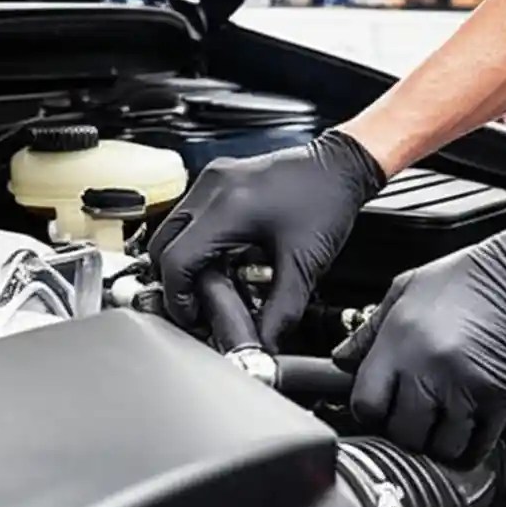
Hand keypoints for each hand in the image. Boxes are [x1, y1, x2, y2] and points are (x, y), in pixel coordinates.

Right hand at [149, 130, 385, 350]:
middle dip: (174, 282)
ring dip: (182, 260)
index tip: (193, 318)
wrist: (342, 163)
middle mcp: (212, 188)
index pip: (176, 260)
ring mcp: (213, 179)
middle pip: (162, 245)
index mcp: (228, 208)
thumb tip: (265, 342)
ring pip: (171, 228)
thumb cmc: (328, 202)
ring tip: (208, 285)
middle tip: (195, 307)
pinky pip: (189, 214)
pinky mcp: (219, 178)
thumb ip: (282, 310)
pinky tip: (219, 258)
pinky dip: (195, 240)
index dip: (179, 297)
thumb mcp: (305, 265)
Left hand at [333, 223, 505, 467]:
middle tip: (411, 418)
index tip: (378, 409)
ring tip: (439, 425)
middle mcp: (428, 370)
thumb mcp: (405, 290)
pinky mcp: (498, 400)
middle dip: (402, 432)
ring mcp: (464, 388)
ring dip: (436, 444)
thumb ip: (369, 331)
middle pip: (401, 434)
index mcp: (399, 343)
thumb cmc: (468, 278)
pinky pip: (475, 448)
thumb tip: (342, 359)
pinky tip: (464, 433)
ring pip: (438, 448)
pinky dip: (467, 450)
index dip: (369, 413)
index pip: (366, 406)